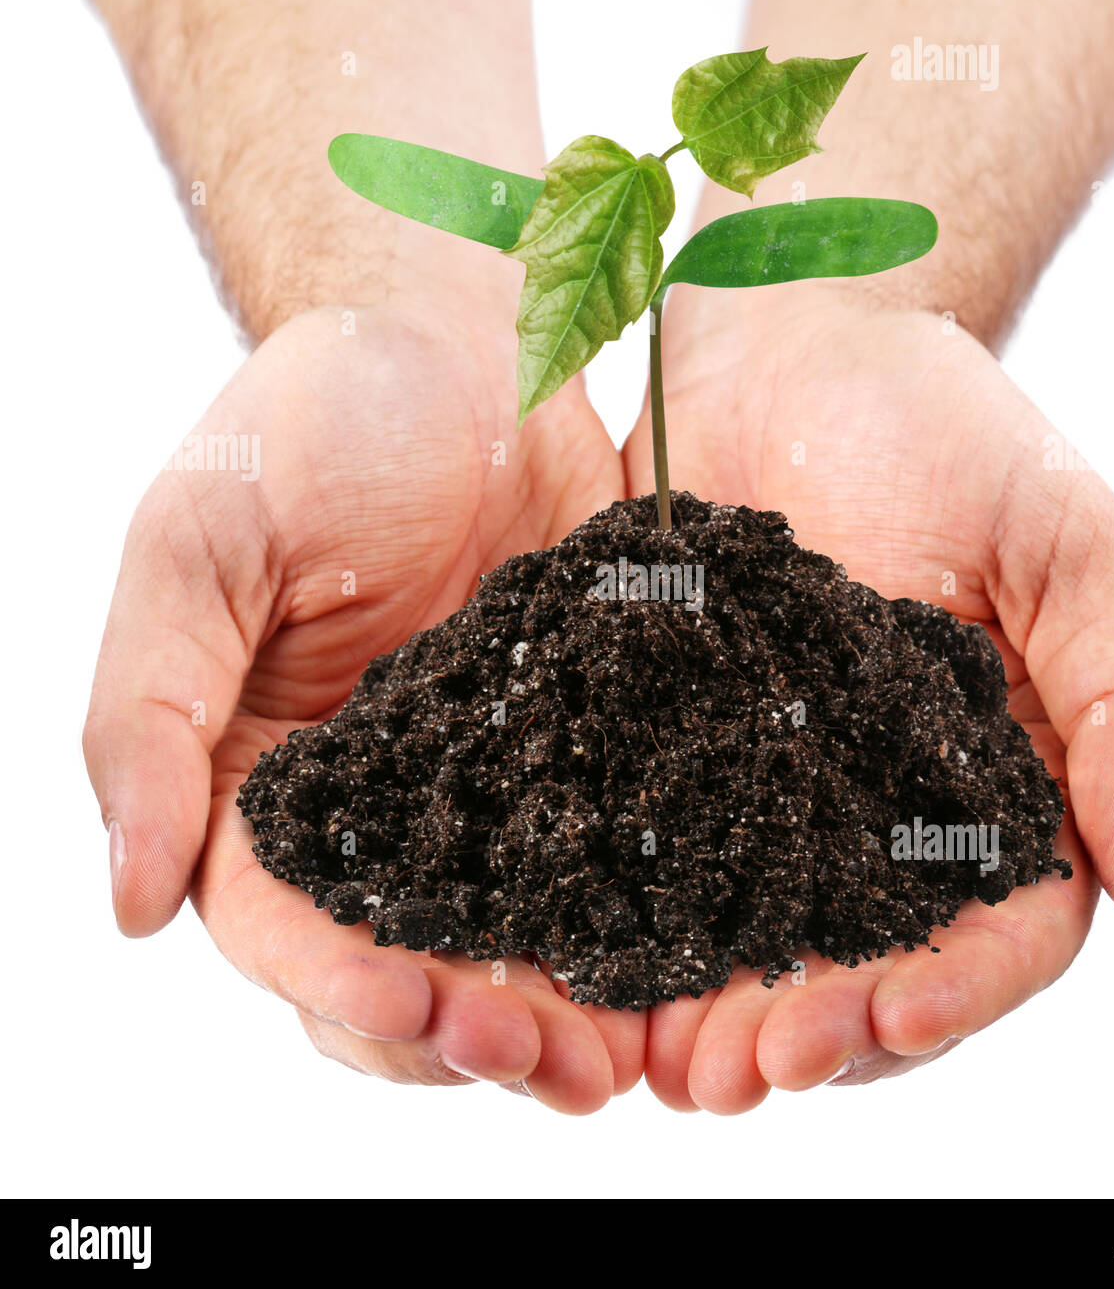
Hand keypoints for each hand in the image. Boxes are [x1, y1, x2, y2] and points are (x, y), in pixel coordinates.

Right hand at [83, 304, 641, 1113]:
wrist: (464, 342)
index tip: (416, 1013)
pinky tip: (689, 964)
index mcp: (264, 783)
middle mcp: (378, 809)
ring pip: (515, 937)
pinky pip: (610, 855)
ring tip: (625, 1059)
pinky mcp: (586, 745)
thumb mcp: (198, 547)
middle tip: (553, 1067)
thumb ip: (150, 719)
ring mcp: (492, 785)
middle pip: (409, 962)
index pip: (286, 925)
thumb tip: (129, 906)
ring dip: (564, 1010)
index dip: (342, 984)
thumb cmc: (311, 422)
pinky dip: (639, 921)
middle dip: (469, 1030)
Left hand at [624, 301, 1113, 1112]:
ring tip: (663, 1064)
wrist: (790, 338)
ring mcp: (771, 786)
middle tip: (737, 1076)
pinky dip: (634, 921)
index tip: (887, 1022)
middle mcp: (883, 808)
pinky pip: (655, 852)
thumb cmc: (946, 424)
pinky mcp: (671, 745)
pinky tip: (594, 967)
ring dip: (716, 1011)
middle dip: (814, 1032)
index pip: (1003, 928)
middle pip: (868, 963)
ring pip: (757, 937)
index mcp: (998, 782)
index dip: (954, 992)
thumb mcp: (1066, 541)